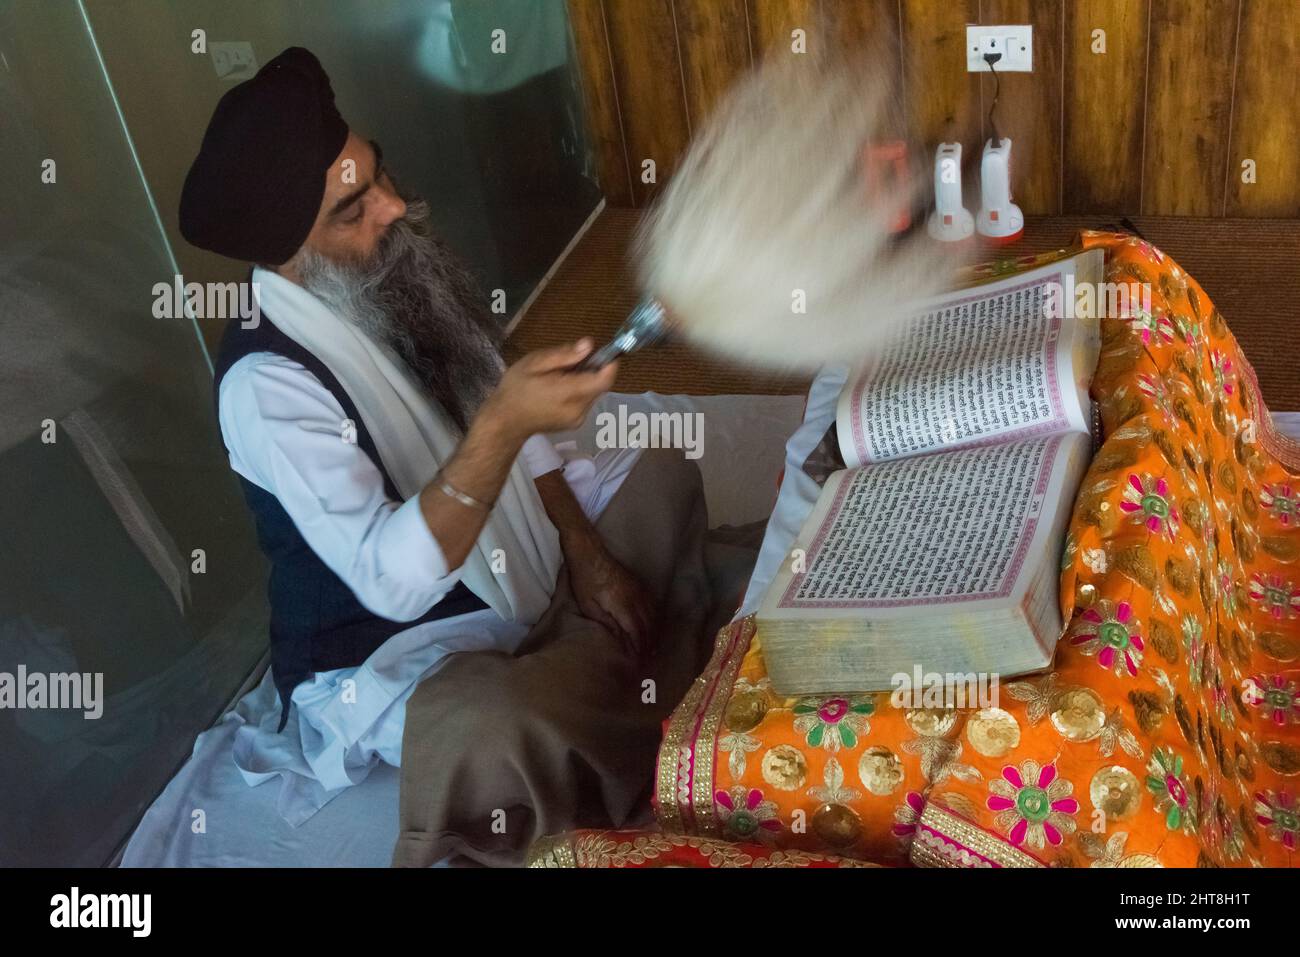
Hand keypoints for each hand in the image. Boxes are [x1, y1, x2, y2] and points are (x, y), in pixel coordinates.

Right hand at [479, 340, 616, 440]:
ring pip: (594, 394)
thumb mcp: (534, 363)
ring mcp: (577, 419)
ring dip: (586, 381)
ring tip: (563, 375)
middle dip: (594, 370)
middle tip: (574, 361)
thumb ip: (563, 355)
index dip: (610, 365)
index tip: (607, 352)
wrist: (505, 421)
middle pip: (600, 386)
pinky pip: (586, 402)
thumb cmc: (516, 389)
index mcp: (568, 393)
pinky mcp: (575, 423)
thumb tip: (589, 345)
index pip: (603, 380)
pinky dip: (580, 391)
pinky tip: (561, 388)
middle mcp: (578, 409)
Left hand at [565, 536, 654, 658]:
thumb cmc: (584, 580)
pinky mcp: (639, 584)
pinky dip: (655, 620)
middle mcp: (636, 599)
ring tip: (654, 649)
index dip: (639, 649)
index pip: (636, 633)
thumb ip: (606, 624)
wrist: (589, 553)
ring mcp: (640, 590)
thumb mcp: (588, 606)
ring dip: (654, 634)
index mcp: (622, 606)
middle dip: (649, 645)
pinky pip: (652, 606)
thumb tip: (619, 640)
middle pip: (648, 626)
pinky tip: (654, 627)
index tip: (639, 663)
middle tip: (648, 661)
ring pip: (653, 616)